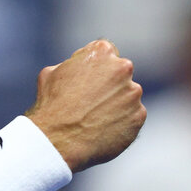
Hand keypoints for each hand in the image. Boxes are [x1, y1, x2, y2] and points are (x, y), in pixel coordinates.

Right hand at [25, 39, 145, 172]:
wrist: (59, 138)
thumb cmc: (51, 104)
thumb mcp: (52, 72)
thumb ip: (73, 66)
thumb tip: (78, 70)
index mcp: (101, 51)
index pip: (106, 52)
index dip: (95, 66)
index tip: (88, 78)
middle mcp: (122, 68)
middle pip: (120, 73)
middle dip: (109, 83)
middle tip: (91, 100)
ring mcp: (133, 93)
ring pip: (127, 96)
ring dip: (116, 103)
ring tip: (93, 118)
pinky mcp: (139, 116)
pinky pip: (132, 116)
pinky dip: (121, 122)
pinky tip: (101, 129)